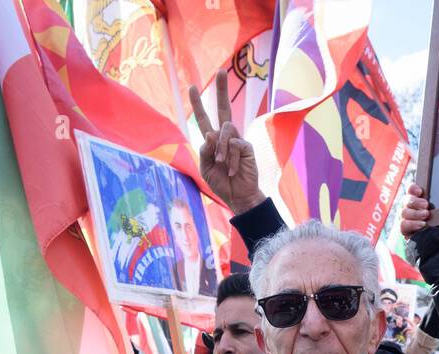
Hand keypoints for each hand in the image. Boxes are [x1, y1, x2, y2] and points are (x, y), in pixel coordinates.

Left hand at [190, 69, 263, 214]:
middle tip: (221, 70)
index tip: (191, 87)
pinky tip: (233, 170)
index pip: (204, 118)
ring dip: (220, 147)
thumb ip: (204, 152)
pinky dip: (231, 159)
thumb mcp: (206, 169)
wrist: (239, 197)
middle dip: (222, 89)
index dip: (197, 104)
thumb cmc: (222, 184)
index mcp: (213, 141)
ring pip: (225, 128)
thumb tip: (209, 134)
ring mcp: (237, 140)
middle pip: (224, 108)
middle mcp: (225, 136)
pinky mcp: (246, 146)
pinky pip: (235, 144)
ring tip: (221, 164)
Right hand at [400, 184, 431, 238]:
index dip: (413, 188)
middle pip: (406, 200)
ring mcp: (405, 218)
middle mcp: (409, 207)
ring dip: (415, 213)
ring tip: (426, 215)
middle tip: (425, 204)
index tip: (420, 191)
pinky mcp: (404, 230)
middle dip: (416, 202)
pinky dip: (413, 224)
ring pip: (404, 212)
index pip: (410, 189)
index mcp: (416, 198)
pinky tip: (422, 225)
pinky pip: (403, 225)